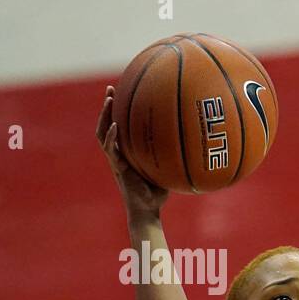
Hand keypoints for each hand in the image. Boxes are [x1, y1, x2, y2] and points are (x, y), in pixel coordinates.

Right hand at [95, 85, 167, 220]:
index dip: (118, 110)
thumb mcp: (166, 169)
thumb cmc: (158, 193)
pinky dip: (112, 137)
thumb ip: (173, 156)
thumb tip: (196, 142)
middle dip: (107, 106)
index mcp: (126, 151)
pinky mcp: (117, 168)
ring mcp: (115, 160)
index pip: (118, 126)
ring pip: (102, 133)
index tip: (123, 92)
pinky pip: (111, 150)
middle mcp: (118, 153)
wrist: (147, 211)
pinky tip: (116, 126)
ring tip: (109, 99)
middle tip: (111, 88)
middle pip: (106, 124)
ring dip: (104, 115)